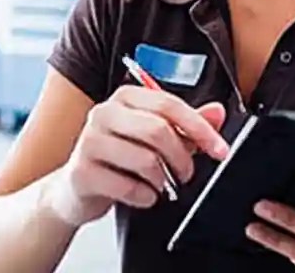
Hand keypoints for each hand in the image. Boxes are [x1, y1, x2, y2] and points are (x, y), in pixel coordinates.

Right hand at [43, 86, 228, 226]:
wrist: (75, 187)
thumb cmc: (118, 158)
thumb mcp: (154, 137)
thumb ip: (186, 125)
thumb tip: (217, 112)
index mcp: (124, 98)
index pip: (169, 104)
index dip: (200, 128)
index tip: (220, 149)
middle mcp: (103, 113)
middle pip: (158, 131)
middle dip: (181, 158)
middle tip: (186, 173)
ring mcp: (89, 142)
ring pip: (146, 160)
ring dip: (163, 180)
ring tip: (161, 184)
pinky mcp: (82, 172)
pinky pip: (128, 187)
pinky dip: (145, 197)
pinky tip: (143, 195)